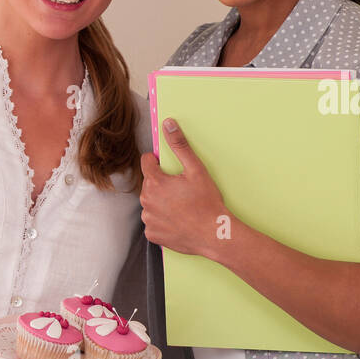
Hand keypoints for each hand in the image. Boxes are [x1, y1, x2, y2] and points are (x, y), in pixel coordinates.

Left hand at [139, 118, 230, 258]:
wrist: (213, 233)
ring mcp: (148, 219)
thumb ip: (179, 145)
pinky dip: (163, 221)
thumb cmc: (206, 202)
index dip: (157, 162)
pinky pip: (154, 223)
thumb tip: (168, 124)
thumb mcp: (196, 169)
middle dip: (161, 185)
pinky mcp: (152, 234)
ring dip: (161, 203)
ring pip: (151, 204)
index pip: (146, 163)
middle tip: (181, 191)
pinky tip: (178, 220)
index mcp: (154, 183)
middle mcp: (146, 201)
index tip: (167, 167)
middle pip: (149, 185)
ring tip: (181, 207)